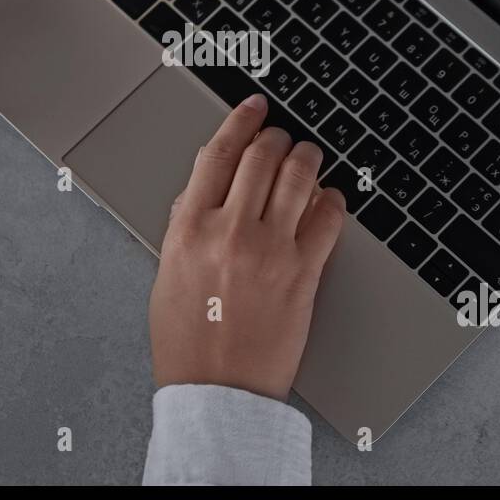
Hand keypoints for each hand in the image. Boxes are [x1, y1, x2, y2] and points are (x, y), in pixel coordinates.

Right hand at [149, 94, 346, 401]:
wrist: (218, 392)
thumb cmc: (187, 341)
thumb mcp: (167, 274)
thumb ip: (183, 226)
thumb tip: (200, 190)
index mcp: (189, 229)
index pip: (217, 154)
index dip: (239, 121)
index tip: (252, 107)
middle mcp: (230, 232)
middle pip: (262, 157)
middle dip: (276, 137)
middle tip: (281, 137)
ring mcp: (271, 250)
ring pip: (299, 177)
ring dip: (308, 158)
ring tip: (309, 157)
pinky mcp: (304, 273)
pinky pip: (328, 218)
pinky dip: (331, 199)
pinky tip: (328, 198)